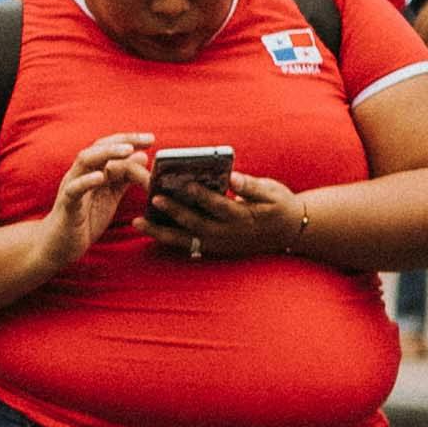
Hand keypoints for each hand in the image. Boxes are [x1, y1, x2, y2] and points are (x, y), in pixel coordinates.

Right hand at [26, 132, 155, 282]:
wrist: (58, 245)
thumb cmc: (84, 219)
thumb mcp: (109, 196)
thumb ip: (124, 178)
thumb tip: (143, 156)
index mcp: (91, 171)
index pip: (109, 146)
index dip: (129, 140)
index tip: (151, 138)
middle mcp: (80, 173)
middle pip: (98, 147)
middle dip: (123, 141)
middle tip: (147, 140)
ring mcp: (71, 186)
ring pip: (85, 161)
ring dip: (106, 153)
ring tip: (126, 151)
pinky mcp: (66, 204)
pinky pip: (74, 189)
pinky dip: (86, 181)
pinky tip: (101, 177)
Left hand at [150, 167, 306, 261]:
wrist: (289, 232)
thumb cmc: (279, 205)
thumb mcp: (272, 192)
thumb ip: (251, 186)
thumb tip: (232, 177)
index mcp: (243, 217)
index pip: (219, 205)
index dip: (201, 195)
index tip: (184, 183)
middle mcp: (227, 234)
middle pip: (196, 224)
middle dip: (174, 211)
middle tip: (154, 198)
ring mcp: (219, 244)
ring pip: (186, 240)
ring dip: (161, 232)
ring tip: (138, 223)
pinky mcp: (213, 249)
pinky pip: (186, 245)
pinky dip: (167, 238)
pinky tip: (148, 230)